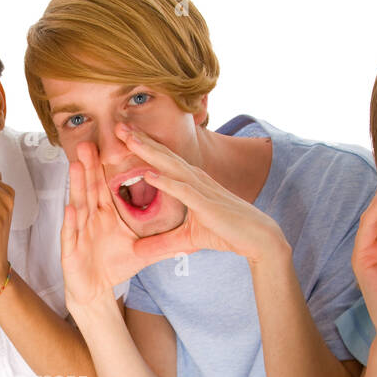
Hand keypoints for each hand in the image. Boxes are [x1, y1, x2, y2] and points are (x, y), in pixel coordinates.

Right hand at [61, 140, 158, 313]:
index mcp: (105, 214)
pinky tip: (71, 209)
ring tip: (76, 165)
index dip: (106, 165)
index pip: (106, 185)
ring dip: (76, 186)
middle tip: (87, 143)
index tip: (111, 145)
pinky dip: (71, 222)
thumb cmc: (114, 267)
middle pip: (90, 188)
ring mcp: (78, 233)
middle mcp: (90, 218)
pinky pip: (71, 235)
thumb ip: (162, 242)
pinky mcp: (70, 251)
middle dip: (88, 166)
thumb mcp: (142, 252)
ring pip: (78, 205)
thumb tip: (189, 236)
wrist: (95, 291)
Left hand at [116, 124, 288, 266]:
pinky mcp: (206, 204)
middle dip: (141, 140)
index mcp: (191, 182)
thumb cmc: (226, 232)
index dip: (144, 147)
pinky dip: (165, 182)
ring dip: (150, 152)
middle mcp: (195, 179)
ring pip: (171, 166)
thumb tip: (136, 251)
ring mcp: (202, 189)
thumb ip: (162, 243)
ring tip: (129, 139)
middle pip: (164, 155)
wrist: (257, 238)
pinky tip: (148, 174)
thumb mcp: (187, 240)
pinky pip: (183, 190)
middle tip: (118, 125)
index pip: (164, 161)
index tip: (122, 136)